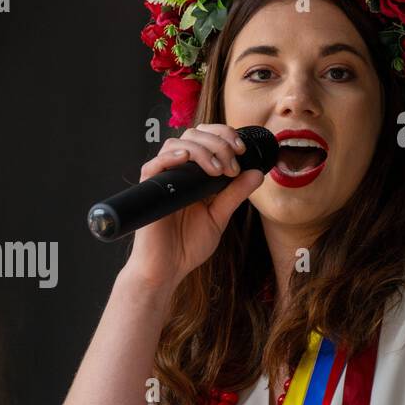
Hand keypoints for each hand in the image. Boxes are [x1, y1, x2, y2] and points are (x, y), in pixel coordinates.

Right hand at [122, 124, 264, 291]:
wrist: (165, 269)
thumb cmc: (186, 246)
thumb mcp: (219, 217)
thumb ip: (235, 194)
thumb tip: (256, 173)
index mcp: (194, 175)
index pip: (207, 139)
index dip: (225, 136)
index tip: (241, 150)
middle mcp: (177, 172)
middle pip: (194, 135)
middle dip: (218, 142)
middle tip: (232, 164)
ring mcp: (162, 179)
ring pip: (176, 143)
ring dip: (201, 150)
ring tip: (216, 170)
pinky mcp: (148, 190)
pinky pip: (154, 164)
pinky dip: (171, 156)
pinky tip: (186, 159)